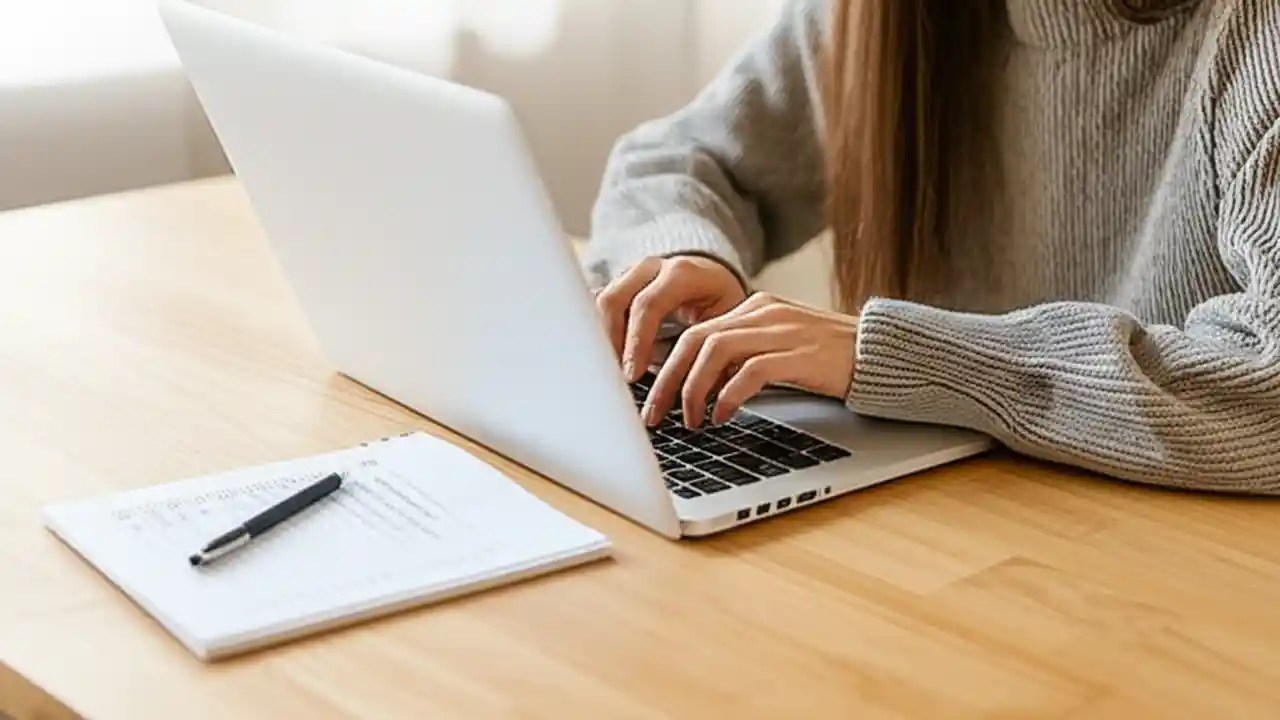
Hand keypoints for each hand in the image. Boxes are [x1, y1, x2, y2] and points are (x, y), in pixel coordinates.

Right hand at [595, 255, 746, 380]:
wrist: (711, 278)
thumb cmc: (720, 303)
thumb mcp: (726, 321)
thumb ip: (711, 348)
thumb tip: (700, 389)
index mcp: (682, 274)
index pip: (649, 305)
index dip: (637, 342)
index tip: (632, 375)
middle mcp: (652, 269)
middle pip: (614, 300)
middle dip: (612, 343)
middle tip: (615, 378)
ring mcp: (631, 275)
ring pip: (600, 304)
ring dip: (602, 341)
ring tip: (610, 373)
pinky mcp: (618, 286)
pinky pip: (597, 308)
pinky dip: (598, 335)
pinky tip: (605, 360)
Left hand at [641, 292, 856, 427]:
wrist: (882, 355)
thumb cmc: (828, 361)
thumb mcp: (778, 350)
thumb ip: (741, 358)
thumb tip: (697, 390)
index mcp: (754, 308)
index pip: (695, 332)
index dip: (666, 365)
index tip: (650, 396)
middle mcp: (763, 312)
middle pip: (695, 340)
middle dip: (667, 379)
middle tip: (653, 414)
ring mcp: (782, 330)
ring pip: (715, 352)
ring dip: (693, 389)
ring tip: (689, 420)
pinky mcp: (800, 354)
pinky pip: (750, 371)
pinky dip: (728, 396)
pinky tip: (722, 417)